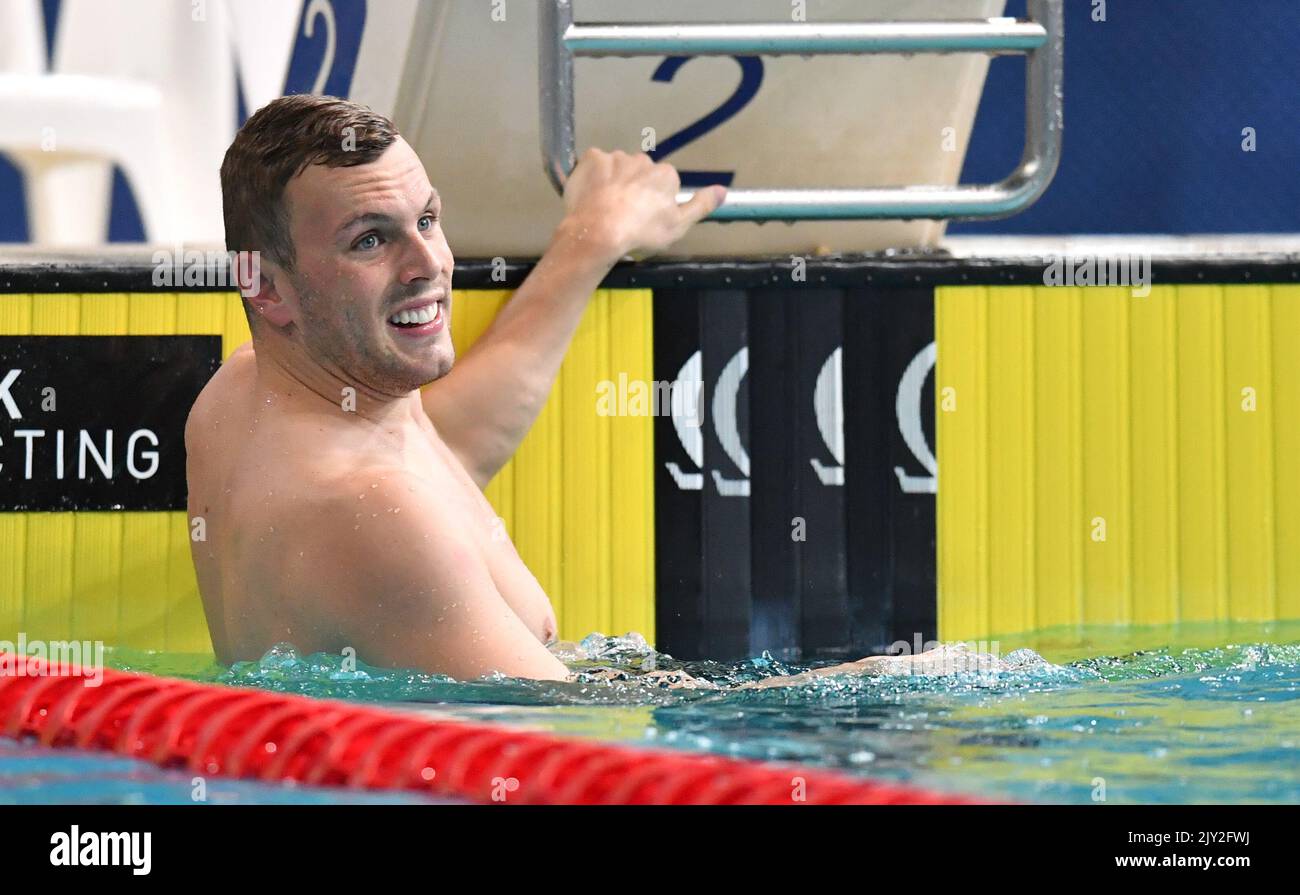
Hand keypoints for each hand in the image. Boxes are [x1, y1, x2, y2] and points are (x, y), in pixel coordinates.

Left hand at [560, 148, 726, 261]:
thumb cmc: (641, 233)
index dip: (656, 202)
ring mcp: (615, 157)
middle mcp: (643, 160)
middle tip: (624, 214)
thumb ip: (701, 205)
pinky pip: (594, 164)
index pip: (665, 183)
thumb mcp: (678, 226)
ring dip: (613, 182)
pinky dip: (593, 176)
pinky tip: (590, 195)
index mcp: (665, 174)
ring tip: (604, 208)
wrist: (597, 232)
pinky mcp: (591, 158)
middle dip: (634, 188)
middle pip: (640, 173)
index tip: (646, 219)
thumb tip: (723, 190)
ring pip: (617, 168)